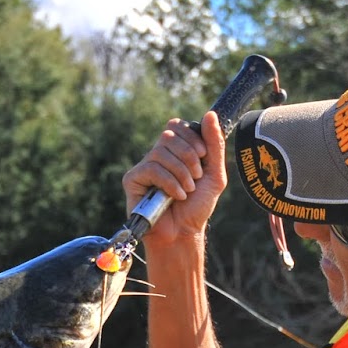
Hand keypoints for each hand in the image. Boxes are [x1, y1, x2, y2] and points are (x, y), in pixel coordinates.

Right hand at [121, 111, 227, 248]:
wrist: (183, 233)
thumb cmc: (197, 206)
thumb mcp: (214, 174)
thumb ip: (214, 145)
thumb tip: (210, 114)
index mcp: (175, 150)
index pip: (177, 126)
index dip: (192, 137)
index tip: (203, 156)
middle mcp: (158, 155)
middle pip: (169, 136)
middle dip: (189, 156)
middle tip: (196, 177)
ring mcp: (144, 166)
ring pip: (161, 152)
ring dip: (181, 173)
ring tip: (187, 191)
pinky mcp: (132, 179)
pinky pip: (151, 168)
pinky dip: (169, 182)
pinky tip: (176, 196)